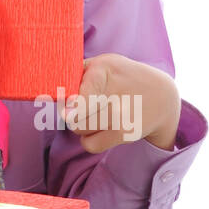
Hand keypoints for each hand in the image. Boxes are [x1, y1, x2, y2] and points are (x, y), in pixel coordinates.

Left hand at [63, 53, 181, 152]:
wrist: (161, 97)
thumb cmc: (123, 78)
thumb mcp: (104, 64)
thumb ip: (76, 74)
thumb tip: (47, 96)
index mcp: (105, 68)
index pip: (75, 94)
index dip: (66, 103)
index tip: (66, 106)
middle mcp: (114, 91)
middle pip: (71, 114)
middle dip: (71, 113)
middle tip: (82, 107)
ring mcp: (120, 114)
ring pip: (78, 128)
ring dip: (80, 125)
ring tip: (95, 114)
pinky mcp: (124, 133)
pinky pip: (89, 144)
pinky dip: (89, 140)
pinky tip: (99, 129)